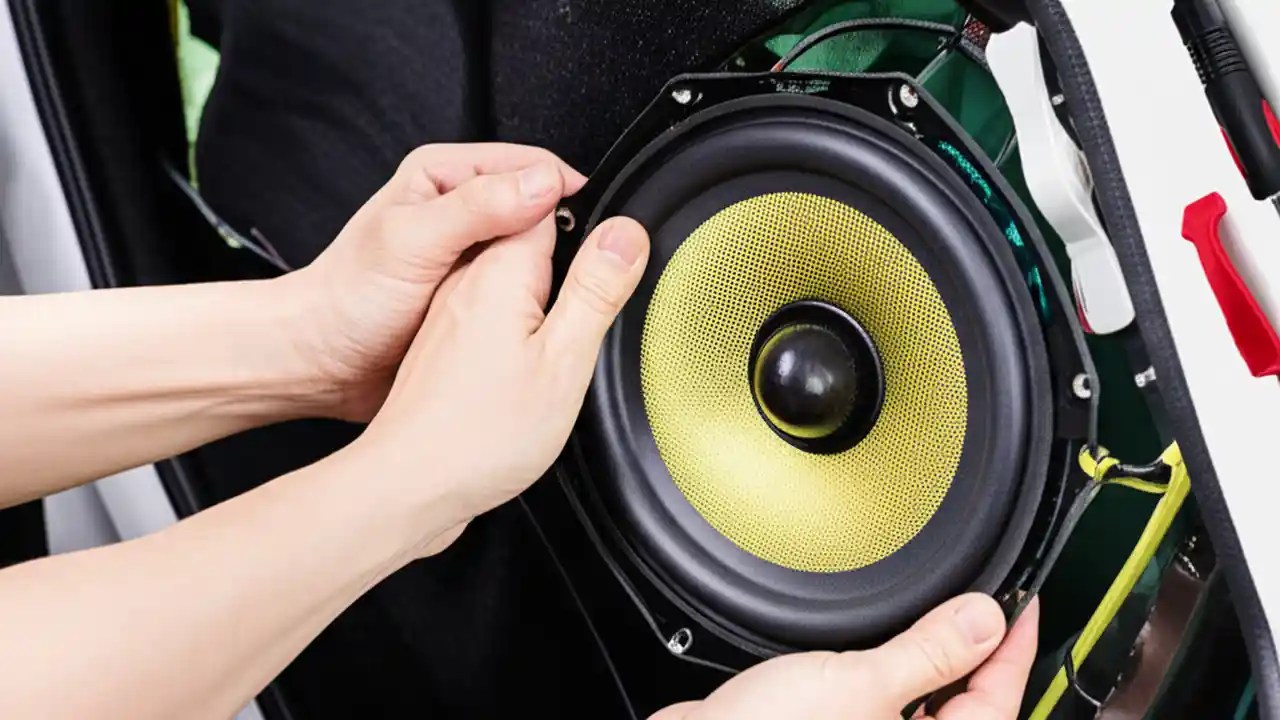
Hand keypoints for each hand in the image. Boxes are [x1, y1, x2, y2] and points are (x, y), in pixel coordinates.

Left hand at [286, 144, 586, 420]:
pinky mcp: (478, 296)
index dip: (563, 192)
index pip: (531, 166)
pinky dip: (534, 305)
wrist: (323, 363)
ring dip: (548, 275)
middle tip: (570, 269)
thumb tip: (542, 184)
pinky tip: (532, 321)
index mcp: (446, 175)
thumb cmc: (348, 299)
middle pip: (541, 210)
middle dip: (560, 238)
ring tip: (551, 297)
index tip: (588, 225)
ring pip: (538, 255)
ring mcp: (474, 257)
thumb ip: (478, 208)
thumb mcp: (413, 242)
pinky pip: (525, 294)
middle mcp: (464, 210)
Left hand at [352, 196, 650, 554]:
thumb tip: (624, 232)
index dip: (590, 220)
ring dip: (547, 305)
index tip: (614, 262)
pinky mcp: (447, 346)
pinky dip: (521, 333)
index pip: (548, 202)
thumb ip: (593, 289)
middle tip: (594, 319)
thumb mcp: (559, 357)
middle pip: (534, 241)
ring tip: (563, 353)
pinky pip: (496, 318)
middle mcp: (466, 280)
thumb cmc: (476, 435)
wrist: (406, 489)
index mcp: (496, 267)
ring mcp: (452, 313)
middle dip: (572, 266)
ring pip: (516, 283)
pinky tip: (530, 373)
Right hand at [653, 594, 1039, 719]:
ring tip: (946, 617)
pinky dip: (898, 675)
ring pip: (929, 707)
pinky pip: (891, 705)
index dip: (1015, 650)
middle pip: (969, 707)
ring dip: (939, 664)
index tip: (1023, 606)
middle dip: (981, 655)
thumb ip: (929, 654)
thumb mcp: (861, 686)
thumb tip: (984, 621)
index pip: (997, 704)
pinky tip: (889, 649)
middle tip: (991, 602)